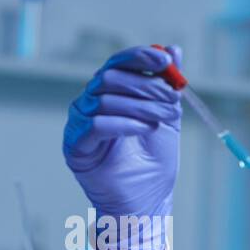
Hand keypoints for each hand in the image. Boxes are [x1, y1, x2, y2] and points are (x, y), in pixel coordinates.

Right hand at [63, 45, 181, 249]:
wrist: (145, 200)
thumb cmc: (153, 162)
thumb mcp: (168, 117)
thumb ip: (167, 85)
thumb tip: (174, 49)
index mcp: (112, 92)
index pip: (119, 63)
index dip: (140, 57)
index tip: (165, 62)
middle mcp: (91, 102)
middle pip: (111, 77)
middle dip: (145, 85)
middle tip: (171, 98)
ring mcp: (80, 122)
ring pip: (104, 99)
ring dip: (139, 106)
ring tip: (161, 119)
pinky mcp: (75, 145)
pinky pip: (95, 125)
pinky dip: (122, 123)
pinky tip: (143, 129)